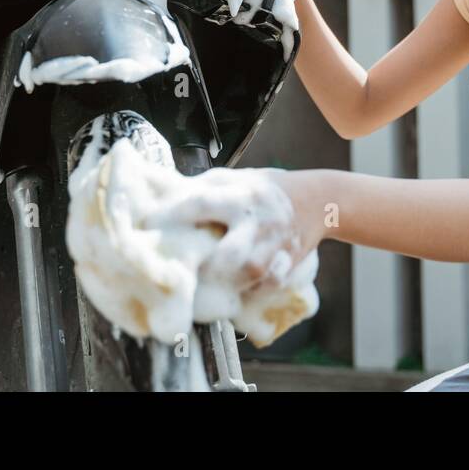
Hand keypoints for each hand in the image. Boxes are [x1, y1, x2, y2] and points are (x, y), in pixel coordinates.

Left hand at [150, 166, 324, 293]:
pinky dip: (250, 291)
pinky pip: (268, 285)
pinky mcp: (287, 264)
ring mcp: (276, 246)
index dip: (174, 214)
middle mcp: (260, 222)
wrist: (318, 201)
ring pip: (253, 271)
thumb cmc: (270, 189)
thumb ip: (210, 187)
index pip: (204, 203)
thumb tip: (167, 195)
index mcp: (244, 195)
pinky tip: (235, 291)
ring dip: (229, 281)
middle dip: (208, 264)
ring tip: (209, 286)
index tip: (149, 223)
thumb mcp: (241, 178)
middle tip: (185, 270)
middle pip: (233, 251)